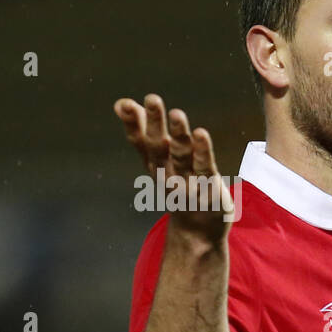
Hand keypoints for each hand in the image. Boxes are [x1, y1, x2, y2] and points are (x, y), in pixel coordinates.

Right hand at [115, 93, 234, 243]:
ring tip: (177, 113)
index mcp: (154, 165)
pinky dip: (202, 151)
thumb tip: (123, 103)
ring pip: (181, 155)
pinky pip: (204, 167)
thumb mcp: (159, 162)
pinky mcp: (209, 187)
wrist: (198, 232)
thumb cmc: (178, 189)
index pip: (140, 143)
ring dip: (178, 134)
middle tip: (152, 99)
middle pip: (158, 146)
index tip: (123, 104)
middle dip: (155, 123)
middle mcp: (166, 173)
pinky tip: (201, 133)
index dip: (132, 124)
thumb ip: (145, 133)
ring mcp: (187, 181)